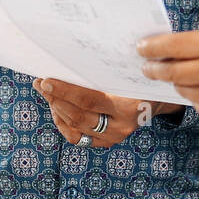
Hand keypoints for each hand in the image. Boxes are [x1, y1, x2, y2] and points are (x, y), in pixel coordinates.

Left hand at [32, 78, 181, 147]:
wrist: (158, 98)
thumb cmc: (140, 78)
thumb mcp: (129, 71)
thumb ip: (106, 69)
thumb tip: (70, 56)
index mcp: (129, 106)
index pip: (89, 100)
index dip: (64, 91)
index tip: (47, 80)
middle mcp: (121, 126)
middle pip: (78, 116)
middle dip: (55, 98)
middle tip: (41, 83)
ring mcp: (113, 137)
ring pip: (75, 128)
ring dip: (56, 109)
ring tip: (46, 93)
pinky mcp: (106, 142)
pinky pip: (77, 138)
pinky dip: (63, 123)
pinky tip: (57, 109)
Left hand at [138, 26, 198, 128]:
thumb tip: (173, 47)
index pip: (176, 45)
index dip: (154, 47)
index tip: (141, 48)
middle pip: (172, 70)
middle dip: (155, 68)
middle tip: (147, 67)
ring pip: (183, 89)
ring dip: (180, 82)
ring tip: (188, 77)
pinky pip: (197, 106)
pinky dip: (198, 98)